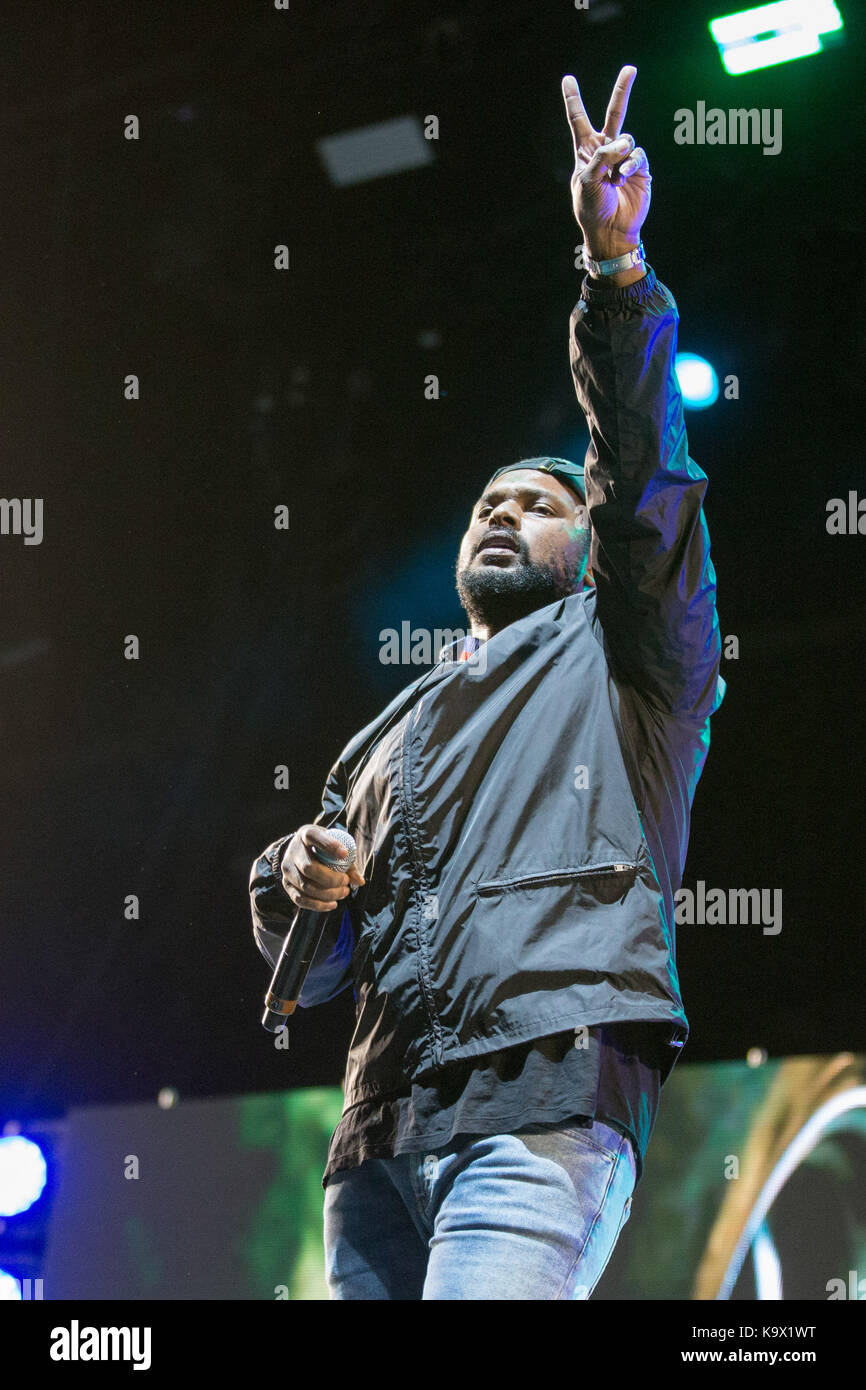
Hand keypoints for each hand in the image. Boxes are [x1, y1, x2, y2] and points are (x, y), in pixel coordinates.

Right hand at [280, 824, 364, 911]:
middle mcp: (293, 851)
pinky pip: (300, 899)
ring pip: (305, 886)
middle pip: (309, 868)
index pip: (314, 837)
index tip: (345, 854)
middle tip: (346, 881)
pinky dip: (318, 905)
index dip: (329, 846)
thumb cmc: (323, 848)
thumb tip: (359, 881)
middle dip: (331, 879)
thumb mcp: (335, 846)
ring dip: (328, 894)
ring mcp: (287, 869)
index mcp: (306, 834)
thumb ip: (348, 862)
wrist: (300, 852)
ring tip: (343, 892)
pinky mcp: (286, 885)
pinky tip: (332, 904)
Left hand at [561, 66, 650, 263]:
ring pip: (627, 138)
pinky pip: (638, 153)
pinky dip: (631, 163)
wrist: (611, 231)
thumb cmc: (592, 208)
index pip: (579, 120)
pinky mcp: (640, 168)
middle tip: (631, 68)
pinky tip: (624, 177)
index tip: (567, 78)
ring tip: (614, 178)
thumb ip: (602, 156)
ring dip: (620, 155)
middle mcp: (606, 151)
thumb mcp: (587, 180)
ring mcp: (625, 158)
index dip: (573, 99)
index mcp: (586, 152)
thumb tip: (625, 142)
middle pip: (615, 113)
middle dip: (623, 90)